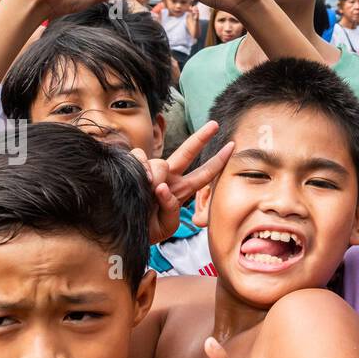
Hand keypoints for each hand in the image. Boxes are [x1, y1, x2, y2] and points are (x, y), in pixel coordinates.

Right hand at [131, 119, 233, 243]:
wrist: (126, 233)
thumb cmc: (148, 231)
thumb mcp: (167, 225)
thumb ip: (172, 207)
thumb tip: (162, 187)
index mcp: (180, 190)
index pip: (204, 173)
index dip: (218, 161)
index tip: (232, 146)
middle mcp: (169, 177)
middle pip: (187, 152)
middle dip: (201, 137)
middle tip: (215, 124)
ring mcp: (152, 172)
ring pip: (160, 162)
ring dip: (156, 176)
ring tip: (148, 192)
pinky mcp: (133, 169)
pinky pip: (139, 158)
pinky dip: (140, 167)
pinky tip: (139, 179)